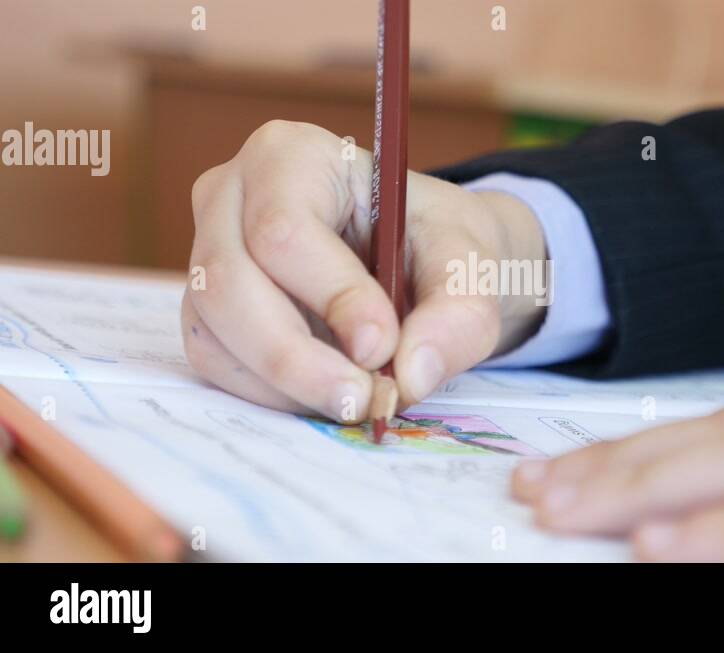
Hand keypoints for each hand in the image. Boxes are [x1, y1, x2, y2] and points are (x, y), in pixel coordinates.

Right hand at [182, 120, 545, 421]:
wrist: (421, 262)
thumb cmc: (436, 243)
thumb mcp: (471, 263)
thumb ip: (457, 315)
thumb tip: (412, 376)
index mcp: (291, 156)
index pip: (283, 230)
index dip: (331, 296)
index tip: (382, 345)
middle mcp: (231, 197)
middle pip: (229, 285)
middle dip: (297, 359)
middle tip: (364, 400)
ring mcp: (208, 256)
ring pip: (215, 334)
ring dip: (287, 384)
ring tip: (357, 399)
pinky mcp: (208, 312)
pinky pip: (218, 365)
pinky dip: (273, 394)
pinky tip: (326, 392)